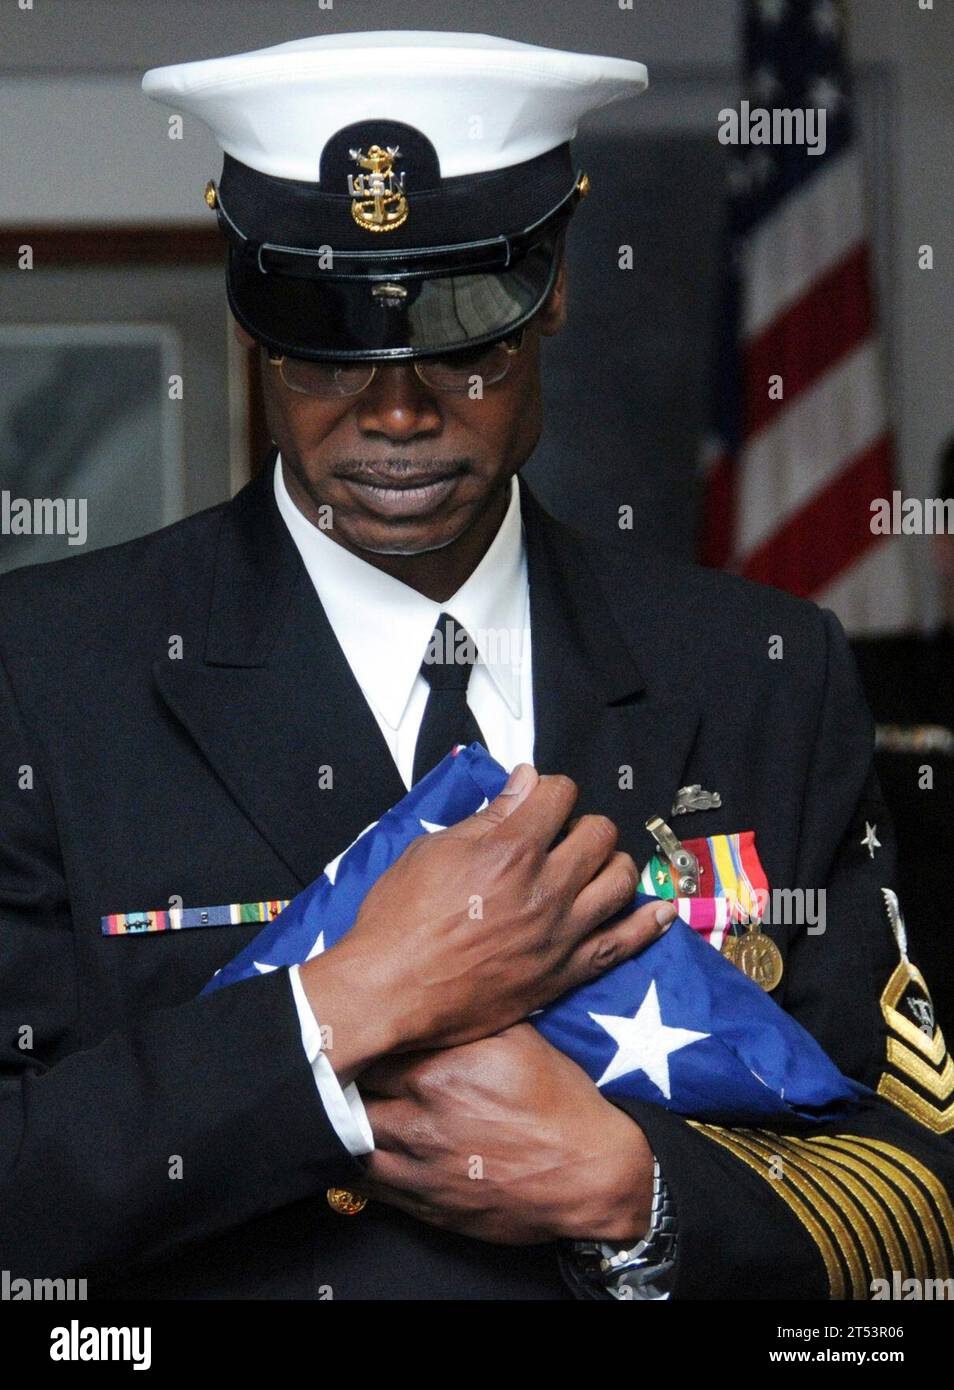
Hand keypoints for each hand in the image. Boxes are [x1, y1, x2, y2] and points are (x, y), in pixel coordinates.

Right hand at [301, 764, 674, 1080]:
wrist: (390, 990)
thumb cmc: (399, 923)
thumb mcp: (433, 849)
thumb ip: (489, 816)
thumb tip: (524, 783)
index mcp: (510, 849)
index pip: (559, 793)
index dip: (548, 789)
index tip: (540, 798)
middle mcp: (545, 887)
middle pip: (598, 831)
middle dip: (581, 822)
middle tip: (562, 834)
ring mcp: (561, 932)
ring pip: (620, 879)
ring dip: (611, 862)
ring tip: (594, 864)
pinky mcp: (564, 972)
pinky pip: (624, 943)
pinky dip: (648, 924)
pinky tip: (660, 911)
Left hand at [353, 1024, 654, 1245]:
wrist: (588, 1173)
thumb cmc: (558, 1099)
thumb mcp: (518, 1037)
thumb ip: (465, 1018)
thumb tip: (427, 997)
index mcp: (438, 1070)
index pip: (369, 1047)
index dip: (356, 1036)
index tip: (345, 1027)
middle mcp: (419, 1118)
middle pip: (347, 1094)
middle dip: (337, 1078)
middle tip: (327, 1064)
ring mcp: (417, 1167)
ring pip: (346, 1141)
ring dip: (336, 1122)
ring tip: (329, 1104)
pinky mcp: (422, 1204)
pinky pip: (363, 1185)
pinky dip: (348, 1163)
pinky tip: (344, 1146)